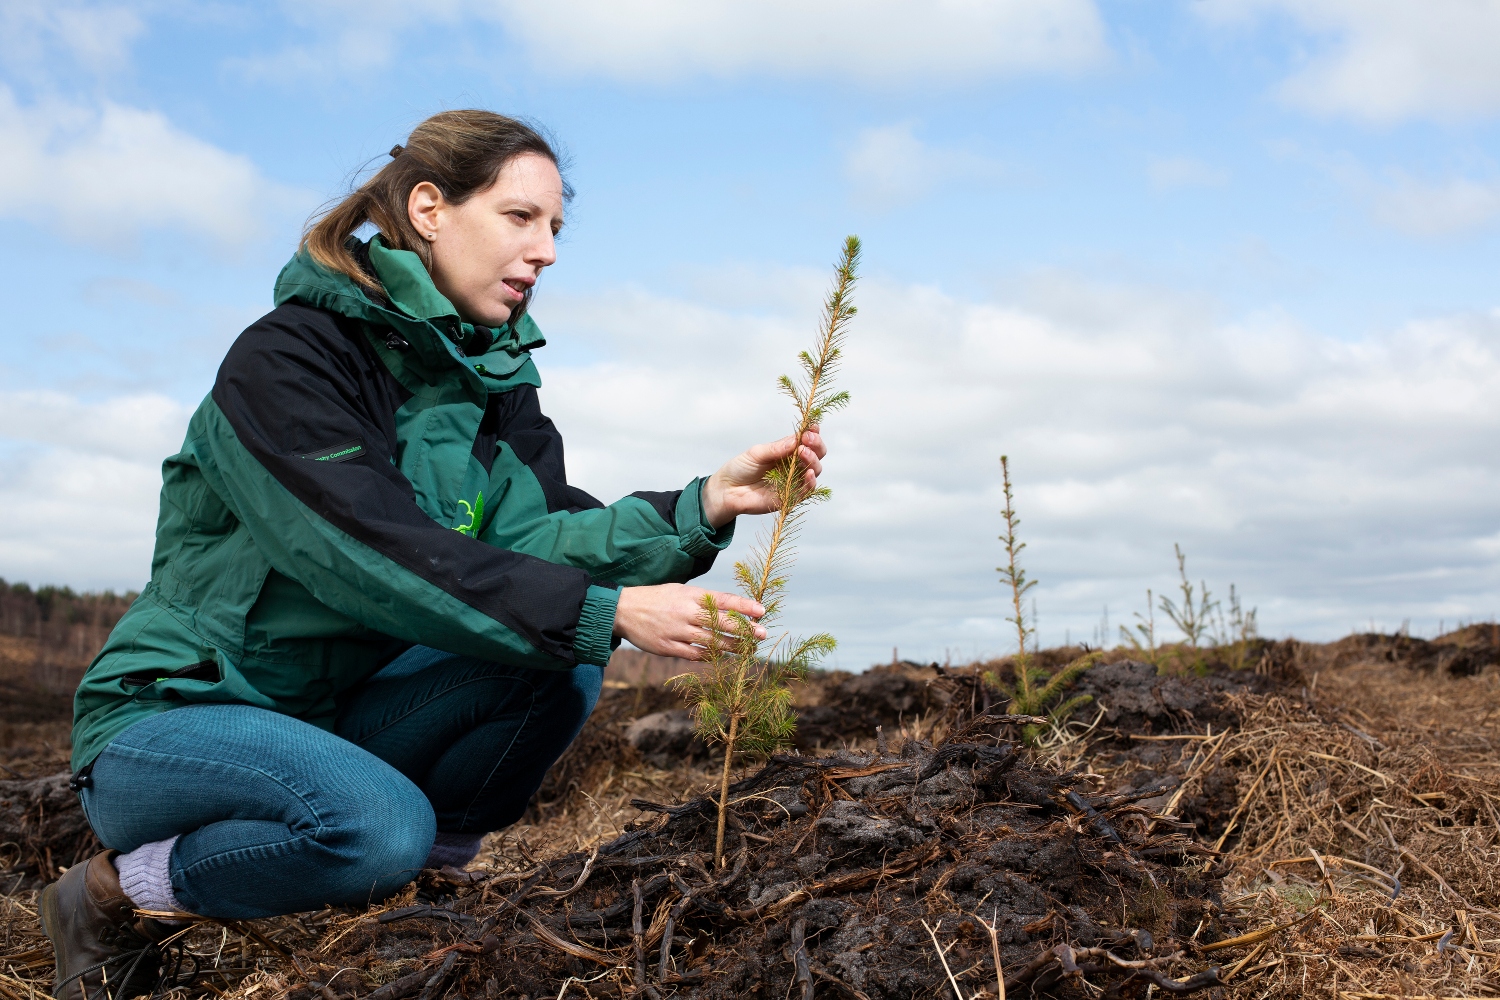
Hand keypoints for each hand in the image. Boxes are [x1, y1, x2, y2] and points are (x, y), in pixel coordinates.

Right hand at [613, 584, 765, 659]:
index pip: (722, 599)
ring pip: (710, 641)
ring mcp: (676, 631)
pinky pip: (693, 654)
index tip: (761, 611)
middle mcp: (685, 612)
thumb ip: (702, 599)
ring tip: (747, 649)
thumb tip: (730, 609)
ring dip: (731, 646)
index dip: (743, 606)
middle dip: (743, 629)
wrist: (623, 609)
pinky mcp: (667, 647)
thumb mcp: (680, 590)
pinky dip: (709, 656)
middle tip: (761, 633)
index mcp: (689, 595)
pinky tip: (720, 657)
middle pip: (720, 622)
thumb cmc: (657, 598)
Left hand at [701, 426, 825, 528]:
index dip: (812, 433)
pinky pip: (807, 490)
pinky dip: (811, 482)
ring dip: (813, 460)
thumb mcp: (756, 453)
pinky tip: (809, 473)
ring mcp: (794, 480)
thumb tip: (796, 440)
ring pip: (815, 470)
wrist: (727, 491)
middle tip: (807, 440)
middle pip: (816, 454)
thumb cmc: (740, 469)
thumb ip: (776, 448)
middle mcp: (794, 465)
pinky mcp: (791, 497)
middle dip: (816, 445)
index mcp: (787, 451)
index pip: (806, 441)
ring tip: (803, 453)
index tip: (811, 428)